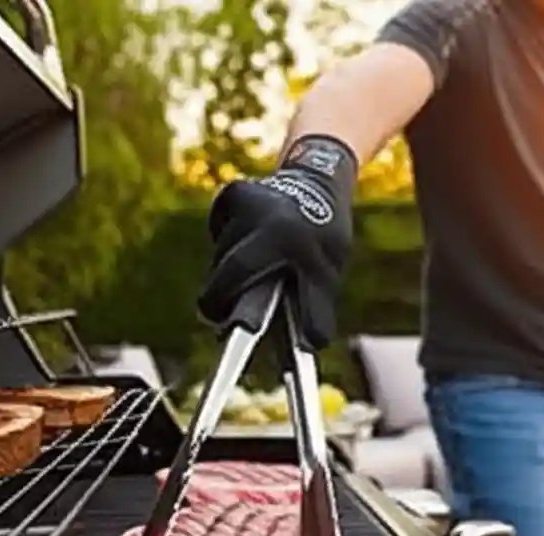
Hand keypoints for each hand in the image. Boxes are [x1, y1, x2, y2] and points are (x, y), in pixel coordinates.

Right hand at [197, 135, 356, 350]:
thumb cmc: (324, 235)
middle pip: (224, 269)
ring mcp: (242, 198)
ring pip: (221, 255)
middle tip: (220, 313)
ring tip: (255, 269)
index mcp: (285, 234)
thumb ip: (316, 308)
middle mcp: (260, 212)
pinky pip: (219, 234)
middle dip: (221, 295)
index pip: (240, 274)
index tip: (214, 324)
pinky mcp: (231, 193)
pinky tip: (250, 240)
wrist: (318, 181)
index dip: (221, 303)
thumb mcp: (329, 271)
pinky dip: (229, 244)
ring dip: (230, 271)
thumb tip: (311, 345)